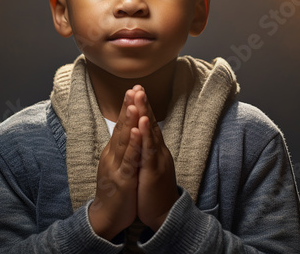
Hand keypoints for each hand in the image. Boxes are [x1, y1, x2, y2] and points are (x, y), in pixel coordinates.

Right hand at [89, 89, 141, 238]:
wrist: (106, 216)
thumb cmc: (116, 192)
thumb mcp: (117, 167)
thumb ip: (121, 151)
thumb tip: (127, 136)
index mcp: (113, 153)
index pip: (120, 126)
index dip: (126, 108)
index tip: (133, 90)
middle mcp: (112, 156)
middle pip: (121, 128)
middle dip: (127, 107)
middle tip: (133, 88)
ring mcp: (116, 166)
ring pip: (124, 141)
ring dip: (129, 122)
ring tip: (134, 104)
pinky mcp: (122, 179)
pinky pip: (129, 160)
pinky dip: (134, 146)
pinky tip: (138, 133)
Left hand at [130, 85, 178, 231]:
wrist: (164, 214)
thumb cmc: (153, 191)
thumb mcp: (148, 167)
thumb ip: (146, 151)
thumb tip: (141, 139)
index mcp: (154, 151)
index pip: (148, 125)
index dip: (142, 108)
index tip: (135, 90)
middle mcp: (158, 152)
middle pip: (151, 124)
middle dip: (144, 104)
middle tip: (137, 85)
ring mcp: (158, 160)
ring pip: (151, 134)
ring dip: (145, 114)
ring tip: (139, 97)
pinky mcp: (155, 171)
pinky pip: (149, 151)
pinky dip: (146, 136)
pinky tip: (142, 123)